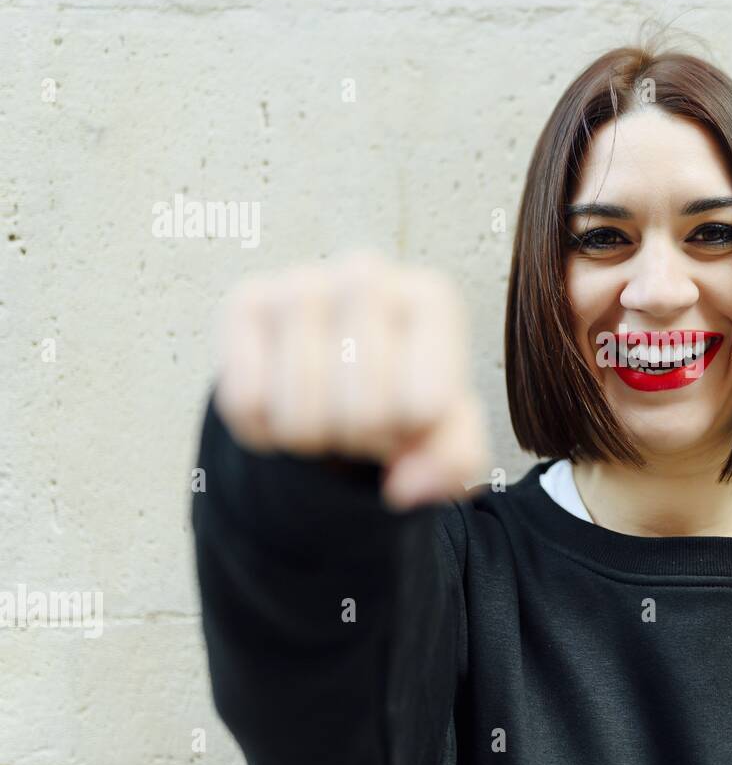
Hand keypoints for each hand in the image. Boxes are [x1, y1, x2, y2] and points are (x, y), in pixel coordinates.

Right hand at [214, 249, 489, 509]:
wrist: (336, 371)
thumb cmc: (403, 394)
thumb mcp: (446, 432)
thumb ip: (454, 463)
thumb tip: (406, 489)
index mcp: (431, 299)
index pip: (425, 405)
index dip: (412, 434)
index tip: (410, 412)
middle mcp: (367, 276)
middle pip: (363, 413)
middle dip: (362, 438)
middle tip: (362, 416)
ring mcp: (301, 284)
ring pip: (300, 414)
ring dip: (312, 439)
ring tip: (327, 408)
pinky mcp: (245, 302)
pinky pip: (245, 402)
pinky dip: (263, 430)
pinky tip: (283, 402)